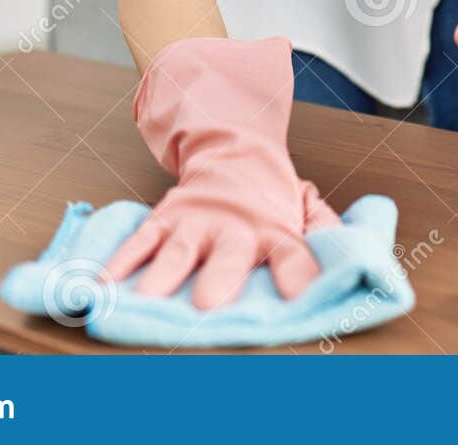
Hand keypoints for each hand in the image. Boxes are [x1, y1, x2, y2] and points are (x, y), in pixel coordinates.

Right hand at [99, 37, 339, 308]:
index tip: (299, 299)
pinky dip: (119, 262)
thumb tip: (356, 254)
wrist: (234, 152)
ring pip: (177, 251)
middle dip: (220, 278)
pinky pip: (140, 240)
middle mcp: (236, 229)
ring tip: (146, 300)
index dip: (299, 277)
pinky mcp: (164, 219)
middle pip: (229, 254)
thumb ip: (328, 230)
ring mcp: (196, 223)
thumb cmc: (270, 201)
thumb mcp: (305, 211)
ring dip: (162, 276)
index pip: (294, 257)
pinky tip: (101, 285)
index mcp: (277, 231)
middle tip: (211, 305)